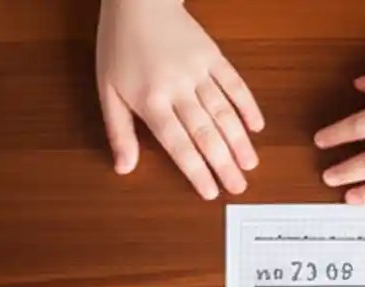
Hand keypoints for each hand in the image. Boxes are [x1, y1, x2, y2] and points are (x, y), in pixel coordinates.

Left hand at [96, 0, 263, 198]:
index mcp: (150, 99)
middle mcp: (177, 87)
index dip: (196, 169)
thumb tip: (124, 168)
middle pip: (205, 132)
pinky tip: (257, 126)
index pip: (177, 143)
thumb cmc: (119, 45)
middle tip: (239, 187)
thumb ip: (119, 131)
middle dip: (224, 163)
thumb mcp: (107, 90)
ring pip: (223, 111)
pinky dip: (247, 105)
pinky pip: (235, 83)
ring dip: (239, 140)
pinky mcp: (213, 56)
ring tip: (251, 164)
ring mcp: (198, 71)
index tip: (210, 191)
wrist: (138, 0)